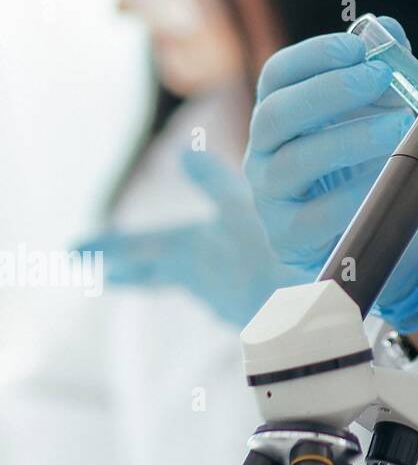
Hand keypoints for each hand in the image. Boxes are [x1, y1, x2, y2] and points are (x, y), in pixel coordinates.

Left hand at [77, 148, 297, 327]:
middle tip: (100, 274)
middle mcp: (194, 277)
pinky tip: (221, 287)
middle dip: (125, 269)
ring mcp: (216, 298)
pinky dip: (212, 284)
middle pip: (151, 272)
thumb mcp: (242, 204)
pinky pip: (217, 293)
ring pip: (184, 283)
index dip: (106, 245)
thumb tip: (186, 152)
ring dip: (167, 278)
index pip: (136, 246)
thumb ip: (214, 180)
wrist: (299, 312)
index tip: (71, 252)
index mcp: (187, 249)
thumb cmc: (269, 255)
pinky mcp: (241, 312)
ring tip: (164, 278)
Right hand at [245, 19, 417, 331]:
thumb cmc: (375, 161)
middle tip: (380, 76)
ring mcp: (270, 196)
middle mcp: (263, 151)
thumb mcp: (383, 112)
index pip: (277, 75)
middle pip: (275, 114)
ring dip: (350, 137)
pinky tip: (388, 177)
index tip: (357, 45)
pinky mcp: (289, 238)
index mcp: (280, 113)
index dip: (314, 55)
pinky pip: (314, 215)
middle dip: (329, 90)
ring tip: (400, 125)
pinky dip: (353, 193)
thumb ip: (384, 73)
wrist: (383, 228)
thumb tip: (389, 30)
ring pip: (293, 162)